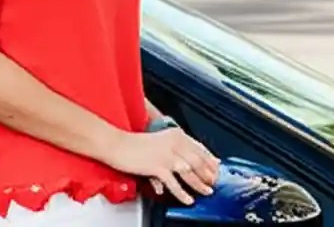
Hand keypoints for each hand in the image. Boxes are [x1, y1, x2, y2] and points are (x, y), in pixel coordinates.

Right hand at [102, 127, 219, 205]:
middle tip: (214, 182)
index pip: (199, 148)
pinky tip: (188, 199)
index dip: (209, 160)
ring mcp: (166, 155)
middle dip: (208, 173)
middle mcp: (173, 143)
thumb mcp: (158, 142)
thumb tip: (185, 165)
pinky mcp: (157, 166)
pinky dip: (182, 193)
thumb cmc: (134, 144)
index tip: (216, 168)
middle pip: (198, 161)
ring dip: (200, 184)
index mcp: (175, 134)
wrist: (116, 144)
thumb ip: (173, 151)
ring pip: (189, 172)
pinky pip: (174, 183)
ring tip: (206, 191)